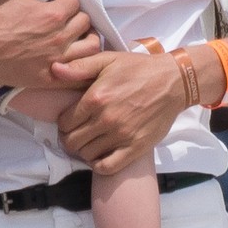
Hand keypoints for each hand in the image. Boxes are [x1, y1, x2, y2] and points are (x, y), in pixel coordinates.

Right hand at [0, 0, 100, 86]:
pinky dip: (81, 63)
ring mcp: (58, 59)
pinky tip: (72, 59)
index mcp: (53, 14)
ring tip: (76, 40)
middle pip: (85, 23)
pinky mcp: (52, 77)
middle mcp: (60, 37)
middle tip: (64, 23)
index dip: (65, 4)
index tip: (56, 8)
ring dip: (85, 40)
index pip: (75, 3)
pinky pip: (80, 70)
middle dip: (76, 20)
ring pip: (91, 46)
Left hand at [50, 49, 183, 173]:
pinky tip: (101, 155)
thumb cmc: (139, 69)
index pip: (64, 122)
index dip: (63, 123)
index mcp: (96, 98)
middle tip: (77, 133)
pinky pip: (108, 167)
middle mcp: (106, 119)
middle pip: (73, 141)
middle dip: (70, 138)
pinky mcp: (136, 148)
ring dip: (84, 150)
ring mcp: (122, 135)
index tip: (70, 121)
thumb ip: (80, 66)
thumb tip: (54, 69)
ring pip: (87, 155)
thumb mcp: (108, 60)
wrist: (174, 82)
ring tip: (90, 141)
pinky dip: (99, 165)